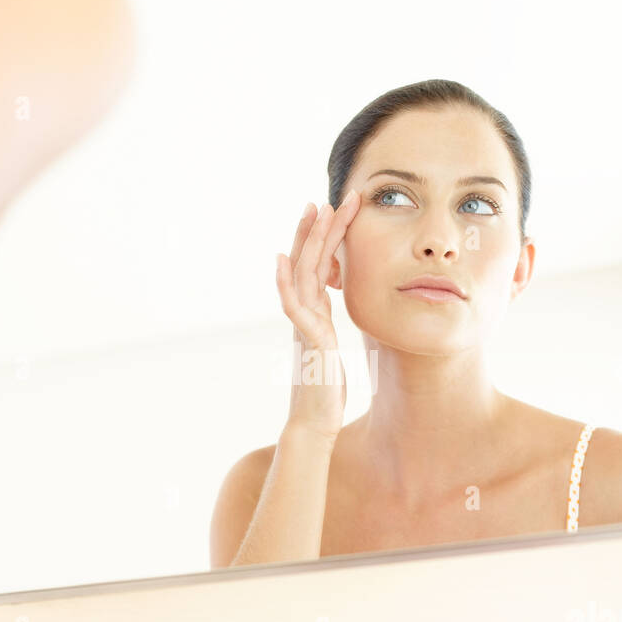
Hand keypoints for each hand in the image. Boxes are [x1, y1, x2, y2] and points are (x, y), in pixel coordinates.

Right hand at [275, 190, 359, 441]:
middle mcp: (305, 314)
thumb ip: (326, 329)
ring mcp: (303, 325)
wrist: (314, 423)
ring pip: (302, 275)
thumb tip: (330, 318)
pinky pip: (293, 306)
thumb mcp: (330, 351)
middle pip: (309, 263)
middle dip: (318, 230)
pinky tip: (283, 259)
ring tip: (314, 212)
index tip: (337, 212)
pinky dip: (285, 281)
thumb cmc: (325, 392)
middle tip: (326, 198)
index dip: (327, 240)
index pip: (320, 268)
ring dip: (307, 242)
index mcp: (314, 315)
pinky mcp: (306, 340)